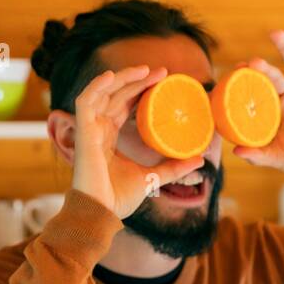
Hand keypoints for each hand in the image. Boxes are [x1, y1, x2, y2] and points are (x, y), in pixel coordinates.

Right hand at [70, 65, 203, 219]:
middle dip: (137, 80)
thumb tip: (200, 159)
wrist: (102, 213)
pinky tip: (112, 75)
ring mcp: (88, 130)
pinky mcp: (82, 133)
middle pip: (115, 95)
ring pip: (102, 92)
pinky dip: (96, 86)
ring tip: (146, 70)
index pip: (123, 105)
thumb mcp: (152, 178)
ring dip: (122, 78)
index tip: (162, 81)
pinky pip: (85, 101)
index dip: (139, 90)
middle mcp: (97, 129)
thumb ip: (173, 167)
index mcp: (109, 137)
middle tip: (162, 72)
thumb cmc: (118, 198)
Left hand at [232, 30, 283, 186]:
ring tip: (276, 34)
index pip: (256, 91)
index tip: (234, 73)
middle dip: (262, 68)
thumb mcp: (277, 158)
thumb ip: (258, 155)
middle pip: (273, 76)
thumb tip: (235, 151)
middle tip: (252, 63)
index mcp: (273, 110)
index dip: (246, 81)